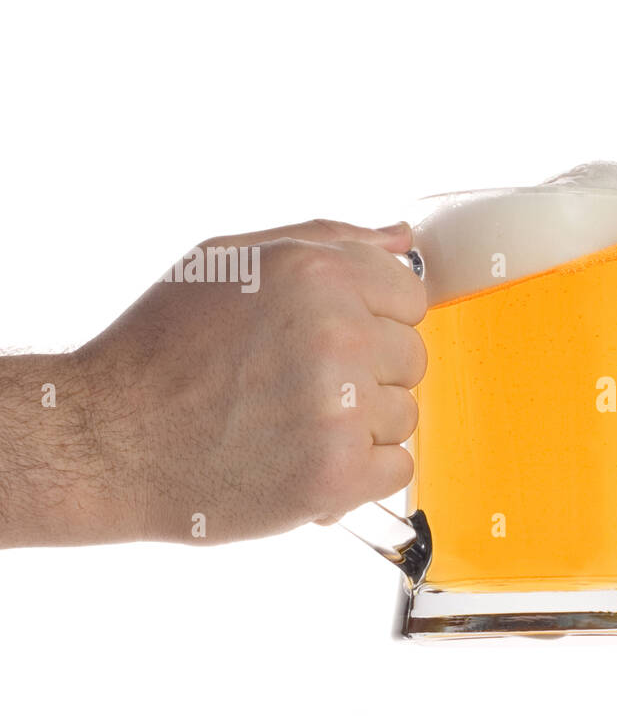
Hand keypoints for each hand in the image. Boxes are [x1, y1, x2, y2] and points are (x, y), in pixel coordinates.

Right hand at [71, 219, 426, 543]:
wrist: (105, 443)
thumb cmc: (162, 351)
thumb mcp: (229, 262)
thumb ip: (326, 242)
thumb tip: (403, 240)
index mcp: (316, 273)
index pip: (411, 296)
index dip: (371, 321)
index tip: (324, 342)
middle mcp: (338, 334)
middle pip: (411, 357)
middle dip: (366, 375)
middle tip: (293, 388)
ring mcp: (341, 407)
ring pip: (403, 416)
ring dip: (358, 428)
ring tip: (288, 426)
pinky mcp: (338, 473)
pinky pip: (397, 469)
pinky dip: (357, 475)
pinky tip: (301, 461)